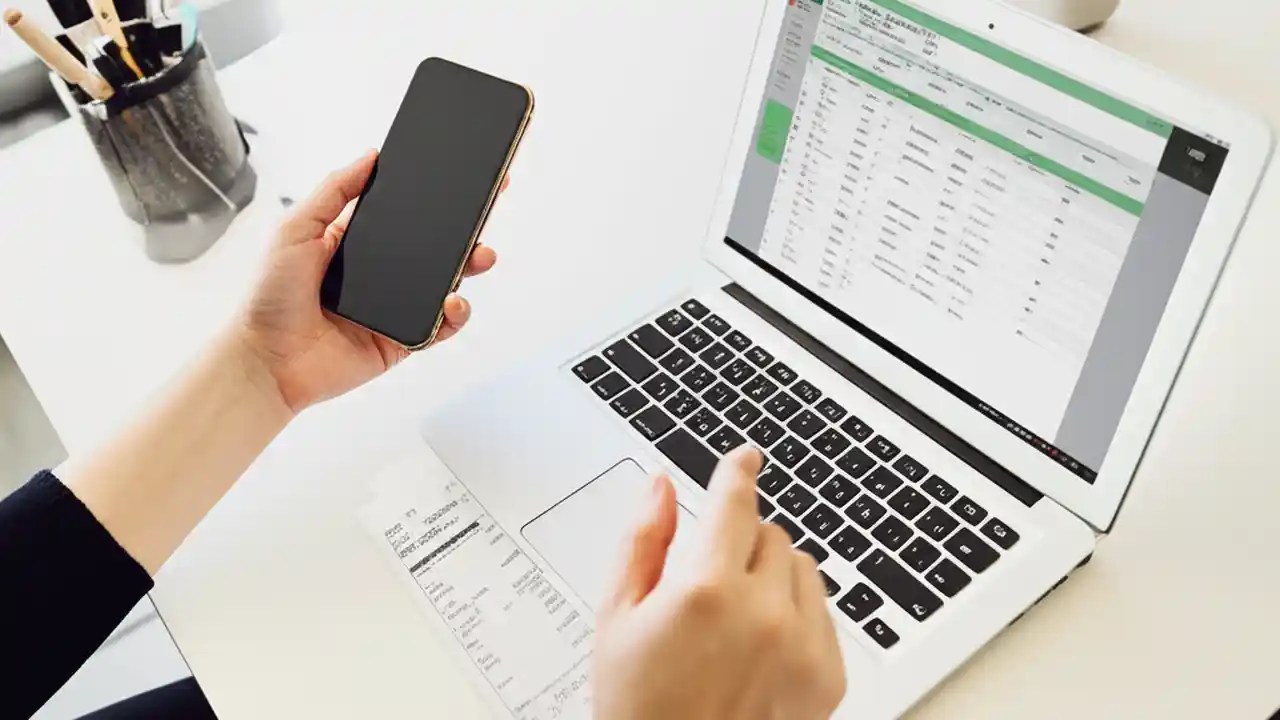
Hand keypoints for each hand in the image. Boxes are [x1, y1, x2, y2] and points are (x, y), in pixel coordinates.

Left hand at [236, 150, 499, 413]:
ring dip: (468, 268)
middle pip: (434, 247)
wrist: (266, 361)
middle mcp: (380, 273)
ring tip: (479, 257)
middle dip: (464, 230)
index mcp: (356, 242)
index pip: (404, 214)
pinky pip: (440, 327)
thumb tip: (370, 155)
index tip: (462, 179)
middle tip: (483, 214)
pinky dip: (455, 316)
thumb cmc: (269, 297)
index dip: (433, 198)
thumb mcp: (295, 228)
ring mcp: (393, 307)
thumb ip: (333, 190)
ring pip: (445, 284)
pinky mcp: (401, 340)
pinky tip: (451, 304)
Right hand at [593, 446, 846, 719]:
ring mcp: (801, 643)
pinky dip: (795, 612)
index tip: (745, 458)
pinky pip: (822, 609)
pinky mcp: (827, 673)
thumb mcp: (617, 617)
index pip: (735, 502)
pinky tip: (759, 645)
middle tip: (710, 582)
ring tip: (734, 618)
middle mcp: (761, 611)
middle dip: (739, 542)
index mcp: (704, 590)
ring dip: (772, 573)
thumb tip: (660, 486)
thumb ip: (642, 541)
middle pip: (767, 533)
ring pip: (800, 566)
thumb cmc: (640, 708)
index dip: (738, 472)